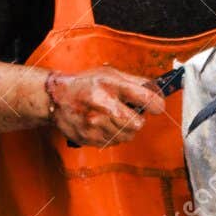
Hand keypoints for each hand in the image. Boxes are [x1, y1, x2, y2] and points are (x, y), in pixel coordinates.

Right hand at [44, 65, 165, 146]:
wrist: (56, 98)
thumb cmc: (86, 84)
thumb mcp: (110, 73)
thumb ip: (135, 82)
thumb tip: (158, 92)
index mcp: (111, 85)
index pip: (146, 99)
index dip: (157, 104)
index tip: (156, 106)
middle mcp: (103, 105)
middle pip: (138, 124)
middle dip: (137, 119)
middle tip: (129, 112)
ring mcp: (95, 124)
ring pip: (127, 136)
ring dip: (125, 128)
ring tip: (113, 117)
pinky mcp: (89, 137)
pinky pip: (114, 142)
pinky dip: (112, 135)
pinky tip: (103, 124)